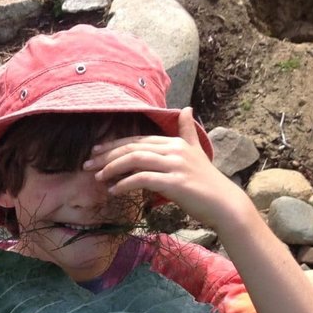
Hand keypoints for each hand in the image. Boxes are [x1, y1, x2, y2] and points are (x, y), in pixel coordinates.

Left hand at [86, 108, 247, 229]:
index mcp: (176, 142)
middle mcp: (175, 150)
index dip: (114, 145)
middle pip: (133, 148)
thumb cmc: (206, 182)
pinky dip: (124, 184)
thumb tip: (186, 108)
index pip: (138, 140)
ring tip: (98, 178)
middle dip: (107, 156)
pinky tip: (113, 191)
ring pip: (135, 160)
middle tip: (88, 166)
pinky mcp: (175, 182)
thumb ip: (186, 132)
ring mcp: (175, 165)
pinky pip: (142, 179)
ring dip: (112, 169)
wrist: (224, 204)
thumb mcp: (196, 152)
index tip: (95, 153)